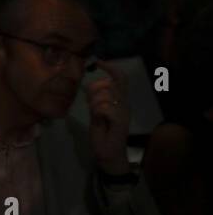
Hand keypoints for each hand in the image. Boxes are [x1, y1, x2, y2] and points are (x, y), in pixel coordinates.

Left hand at [86, 60, 129, 175]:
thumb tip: (91, 84)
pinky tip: (98, 119)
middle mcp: (125, 104)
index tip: (99, 62)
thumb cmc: (102, 132)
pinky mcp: (121, 122)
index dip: (111, 68)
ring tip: (95, 113)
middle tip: (90, 103)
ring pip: (106, 95)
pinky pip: (105, 107)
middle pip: (109, 84)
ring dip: (94, 103)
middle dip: (94, 90)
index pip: (120, 78)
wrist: (107, 153)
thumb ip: (96, 98)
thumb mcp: (96, 111)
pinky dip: (97, 111)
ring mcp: (124, 113)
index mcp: (120, 100)